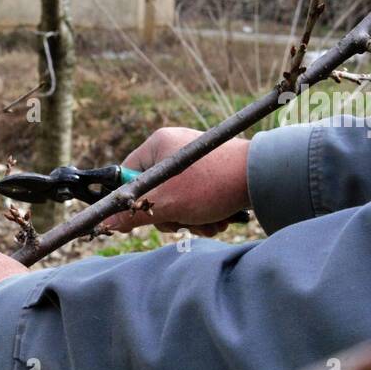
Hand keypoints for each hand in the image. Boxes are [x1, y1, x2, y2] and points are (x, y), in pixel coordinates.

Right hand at [101, 127, 250, 235]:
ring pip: (177, 200)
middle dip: (170, 216)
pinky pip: (196, 197)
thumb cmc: (211, 185)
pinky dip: (205, 213)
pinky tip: (219, 220)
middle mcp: (174, 148)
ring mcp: (194, 160)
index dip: (132, 201)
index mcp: (157, 145)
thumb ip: (132, 214)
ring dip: (190, 219)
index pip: (127, 176)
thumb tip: (107, 223)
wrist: (263, 177)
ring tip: (208, 223)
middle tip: (182, 222)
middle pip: (154, 192)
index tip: (139, 219)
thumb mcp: (165, 204)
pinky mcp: (212, 172)